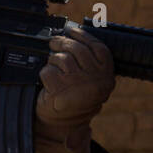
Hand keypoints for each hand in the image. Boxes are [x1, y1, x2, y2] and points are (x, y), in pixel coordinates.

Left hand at [34, 23, 115, 152]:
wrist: (64, 123)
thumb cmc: (76, 96)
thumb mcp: (90, 79)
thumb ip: (88, 59)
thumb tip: (72, 32)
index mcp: (107, 74)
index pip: (96, 46)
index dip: (82, 35)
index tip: (71, 30)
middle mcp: (96, 80)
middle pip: (76, 49)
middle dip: (62, 43)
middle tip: (53, 42)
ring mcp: (79, 85)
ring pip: (61, 59)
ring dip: (53, 61)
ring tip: (53, 67)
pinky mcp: (61, 91)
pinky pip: (48, 71)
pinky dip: (44, 74)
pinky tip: (49, 82)